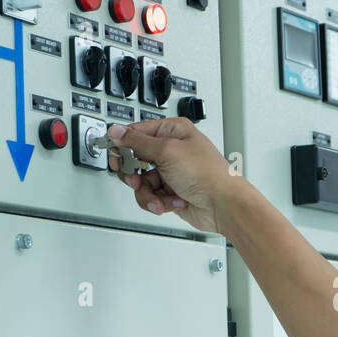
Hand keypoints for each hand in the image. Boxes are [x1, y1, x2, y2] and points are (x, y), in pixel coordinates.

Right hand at [106, 118, 243, 234]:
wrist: (223, 205)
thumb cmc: (207, 174)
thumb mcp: (167, 151)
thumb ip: (137, 142)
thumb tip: (116, 131)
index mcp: (173, 131)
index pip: (136, 132)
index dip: (122, 144)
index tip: (114, 156)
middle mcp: (172, 150)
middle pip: (135, 159)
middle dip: (133, 174)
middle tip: (135, 179)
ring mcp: (171, 172)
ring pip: (141, 182)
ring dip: (147, 193)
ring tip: (159, 197)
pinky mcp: (171, 191)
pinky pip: (151, 196)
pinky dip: (158, 202)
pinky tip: (171, 202)